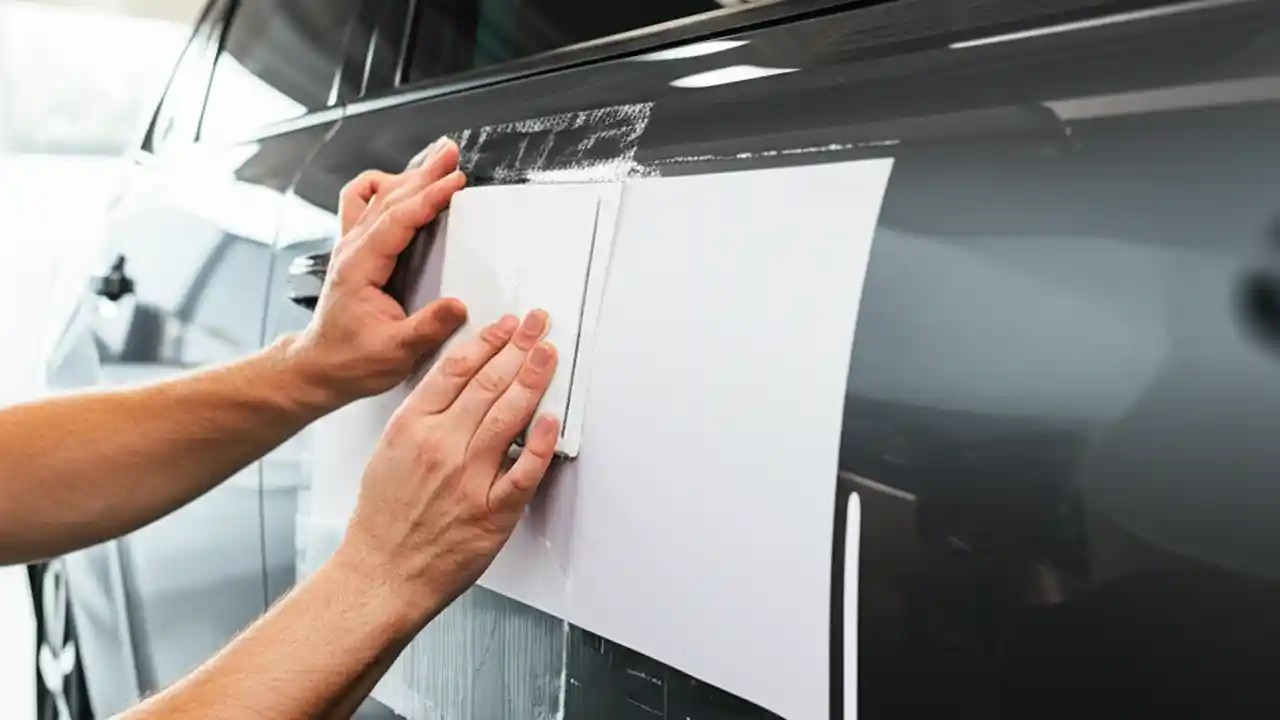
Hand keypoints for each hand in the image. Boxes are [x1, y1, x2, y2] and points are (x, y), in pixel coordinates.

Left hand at [287, 138, 468, 407]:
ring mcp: (351, 247)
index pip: (398, 220)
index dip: (428, 198)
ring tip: (435, 160)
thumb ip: (428, 327)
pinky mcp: (356, 251)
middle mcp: (352, 250)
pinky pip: (363, 204)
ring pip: (377, 195)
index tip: (454, 182)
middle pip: (389, 197)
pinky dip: (385, 189)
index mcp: (360, 268)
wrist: (320, 367)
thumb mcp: (395, 352)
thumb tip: (457, 306)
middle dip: (424, 172)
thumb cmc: (350, 360)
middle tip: (451, 154)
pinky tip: (403, 185)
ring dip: (408, 175)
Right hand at [338, 310, 560, 627]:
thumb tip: (459, 386)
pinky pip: (525, 471)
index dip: (487, 341)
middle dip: (518, 347)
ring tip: (549, 354)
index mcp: (411, 427)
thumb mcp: (388, 452)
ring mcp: (468, 478)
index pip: (455, 369)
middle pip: (487, 383)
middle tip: (538, 324)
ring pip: (508, 416)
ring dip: (533, 379)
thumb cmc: (383, 519)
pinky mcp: (492, 512)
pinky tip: (554, 419)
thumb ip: (423, 418)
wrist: (381, 574)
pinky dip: (542, 443)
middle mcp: (440, 446)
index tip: (506, 325)